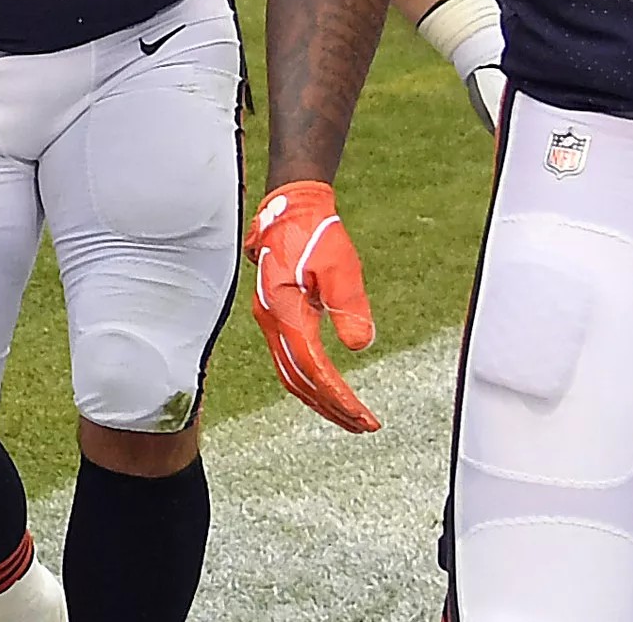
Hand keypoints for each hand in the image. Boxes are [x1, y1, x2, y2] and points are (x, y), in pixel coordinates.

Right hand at [245, 181, 379, 431]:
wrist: (289, 208)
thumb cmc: (314, 232)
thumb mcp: (340, 265)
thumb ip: (348, 305)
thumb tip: (359, 345)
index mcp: (284, 309)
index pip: (312, 367)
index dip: (337, 395)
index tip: (363, 416)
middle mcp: (270, 320)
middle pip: (298, 379)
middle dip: (330, 406)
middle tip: (362, 425)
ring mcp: (269, 319)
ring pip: (291, 374)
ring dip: (320, 398)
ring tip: (350, 416)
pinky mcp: (275, 315)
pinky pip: (289, 359)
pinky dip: (310, 380)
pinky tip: (329, 387)